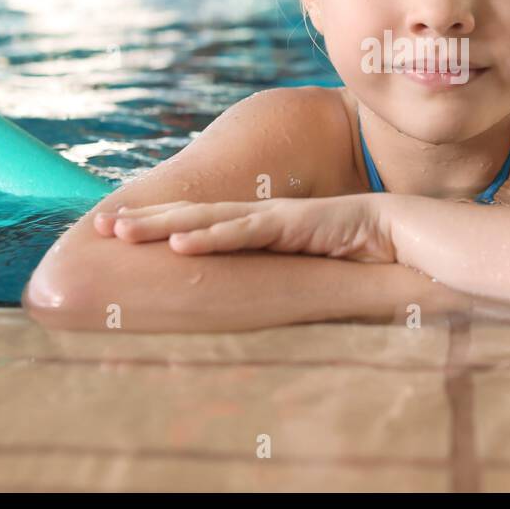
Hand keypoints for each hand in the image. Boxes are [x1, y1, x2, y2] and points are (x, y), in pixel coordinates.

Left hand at [93, 195, 397, 263]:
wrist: (408, 233)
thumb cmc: (364, 252)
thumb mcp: (310, 265)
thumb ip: (282, 273)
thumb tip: (258, 293)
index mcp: (265, 226)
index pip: (205, 224)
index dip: (164, 225)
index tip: (125, 232)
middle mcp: (265, 215)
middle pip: (194, 215)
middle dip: (146, 218)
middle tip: (100, 224)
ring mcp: (279, 217)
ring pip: (210, 220)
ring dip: (162, 225)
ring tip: (122, 231)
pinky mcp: (297, 224)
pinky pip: (247, 232)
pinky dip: (211, 238)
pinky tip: (179, 244)